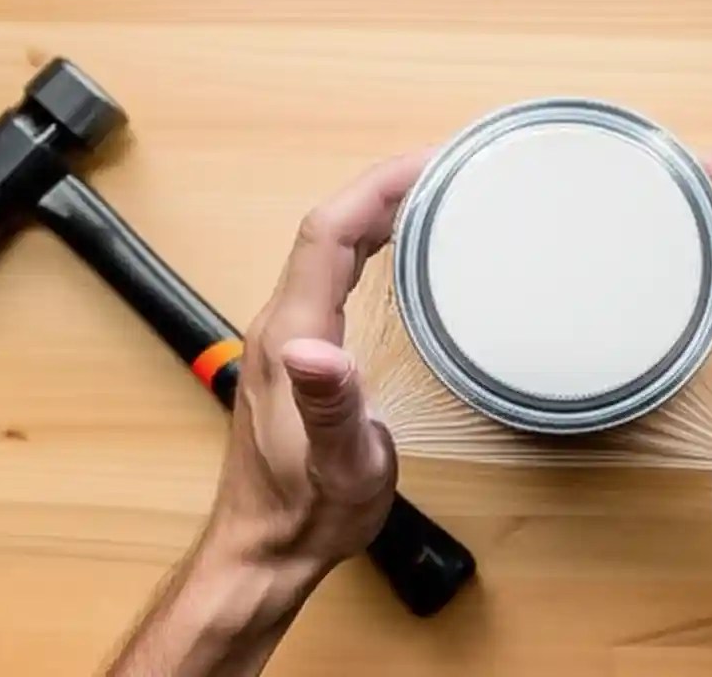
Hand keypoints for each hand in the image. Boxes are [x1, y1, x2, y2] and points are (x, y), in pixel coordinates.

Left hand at [205, 151, 430, 573]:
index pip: (327, 235)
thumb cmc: (309, 512)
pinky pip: (329, 275)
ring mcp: (286, 338)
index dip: (375, 189)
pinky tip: (395, 251)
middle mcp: (282, 327)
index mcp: (292, 338)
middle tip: (444, 169)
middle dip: (382, 188)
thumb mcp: (338, 466)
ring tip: (429, 195)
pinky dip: (365, 246)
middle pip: (326, 231)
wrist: (267, 547)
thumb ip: (330, 406)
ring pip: (325, 249)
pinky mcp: (296, 353)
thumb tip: (316, 347)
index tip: (428, 164)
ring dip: (373, 211)